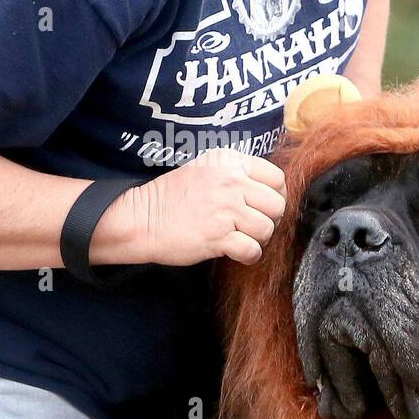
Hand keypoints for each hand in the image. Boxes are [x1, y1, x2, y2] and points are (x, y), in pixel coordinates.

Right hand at [96, 147, 288, 267]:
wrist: (142, 218)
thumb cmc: (172, 196)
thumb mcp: (205, 168)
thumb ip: (235, 172)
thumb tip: (267, 189)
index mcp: (229, 162)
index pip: (276, 178)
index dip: (276, 195)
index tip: (265, 206)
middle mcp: (231, 182)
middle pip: (276, 204)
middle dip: (270, 219)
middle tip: (253, 225)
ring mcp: (225, 209)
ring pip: (267, 228)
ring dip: (258, 238)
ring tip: (242, 238)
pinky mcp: (218, 237)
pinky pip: (253, 250)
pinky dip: (248, 255)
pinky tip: (236, 252)